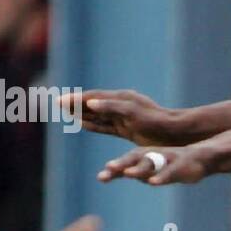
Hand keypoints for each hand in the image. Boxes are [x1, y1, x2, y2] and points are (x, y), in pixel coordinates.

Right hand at [61, 89, 180, 145]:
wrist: (173, 133)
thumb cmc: (155, 122)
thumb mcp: (133, 113)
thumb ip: (111, 107)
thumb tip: (90, 103)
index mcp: (120, 99)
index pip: (93, 98)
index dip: (76, 99)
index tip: (59, 100)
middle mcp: (120, 106)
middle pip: (92, 104)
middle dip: (74, 103)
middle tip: (56, 103)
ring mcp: (123, 118)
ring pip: (96, 115)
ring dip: (81, 112)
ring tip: (65, 111)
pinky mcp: (126, 129)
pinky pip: (105, 125)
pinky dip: (92, 124)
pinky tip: (82, 124)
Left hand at [97, 144, 207, 184]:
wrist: (202, 157)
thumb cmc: (174, 163)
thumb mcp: (153, 167)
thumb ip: (135, 171)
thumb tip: (110, 174)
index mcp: (147, 155)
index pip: (127, 161)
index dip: (115, 168)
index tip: (101, 177)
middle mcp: (155, 155)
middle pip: (136, 159)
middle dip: (122, 164)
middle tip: (109, 168)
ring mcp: (169, 159)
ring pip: (152, 163)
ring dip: (139, 168)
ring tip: (128, 174)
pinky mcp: (182, 165)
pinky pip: (170, 172)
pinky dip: (161, 177)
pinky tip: (153, 182)